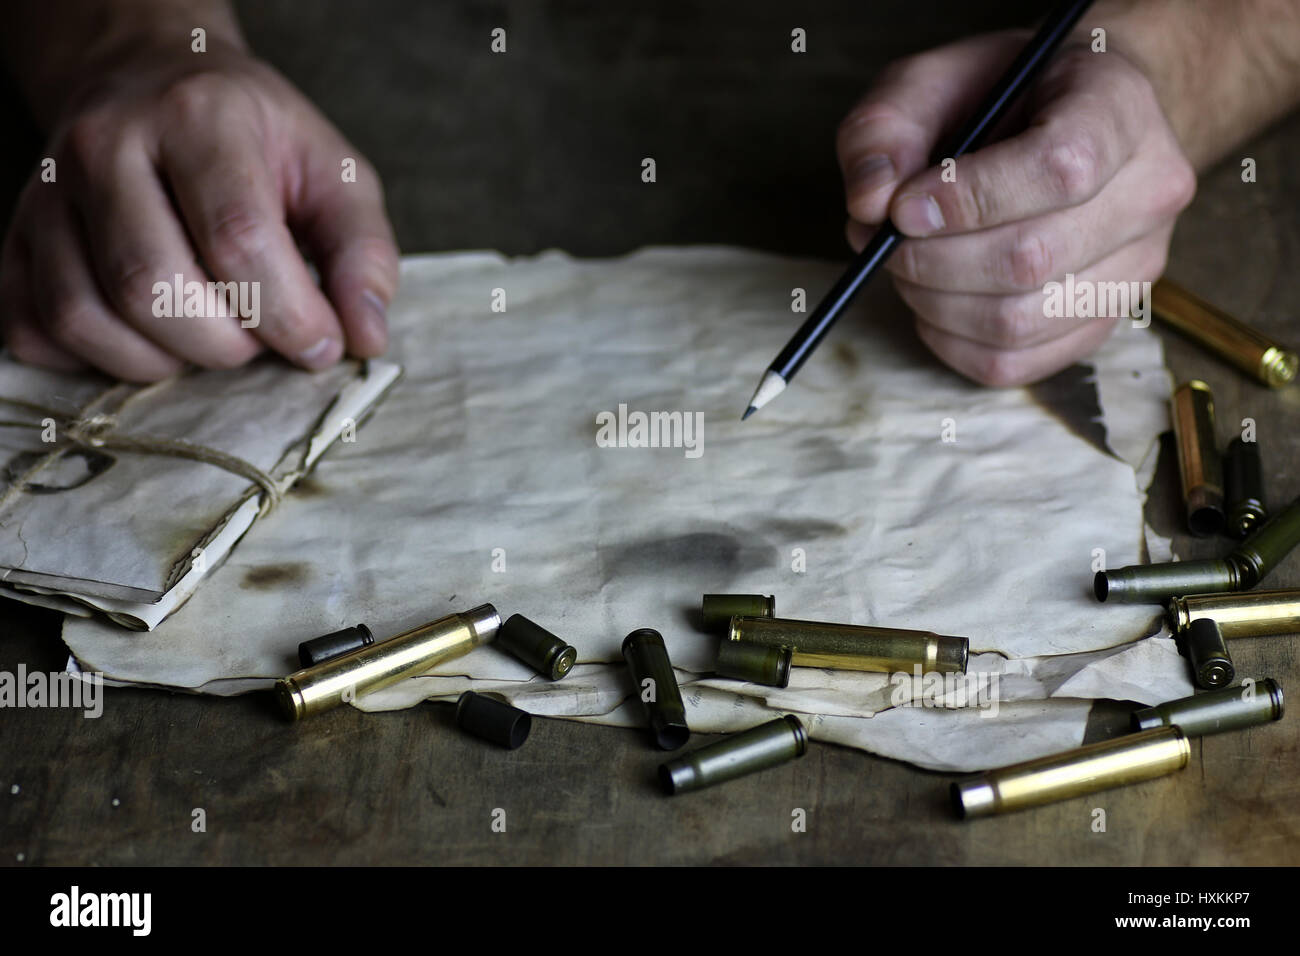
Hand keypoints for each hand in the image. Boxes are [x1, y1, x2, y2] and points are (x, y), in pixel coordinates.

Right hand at [1, 38, 398, 380]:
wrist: (152, 79)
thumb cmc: (256, 140)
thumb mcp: (332, 174)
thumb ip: (362, 252)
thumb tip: (365, 337)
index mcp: (199, 118)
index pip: (237, 239)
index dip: (288, 315)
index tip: (322, 344)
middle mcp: (107, 146)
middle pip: (152, 286)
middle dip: (224, 344)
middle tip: (260, 338)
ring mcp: (48, 192)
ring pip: (85, 315)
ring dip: (162, 362)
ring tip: (210, 340)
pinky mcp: (16, 235)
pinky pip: (34, 328)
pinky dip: (96, 360)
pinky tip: (149, 340)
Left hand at [837, 32, 1195, 385]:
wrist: (1067, 121)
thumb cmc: (998, 97)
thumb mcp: (931, 81)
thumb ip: (886, 129)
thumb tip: (870, 204)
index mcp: (1119, 107)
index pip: (1060, 169)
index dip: (968, 199)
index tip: (903, 208)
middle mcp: (1149, 190)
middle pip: (1032, 258)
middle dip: (932, 260)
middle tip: (887, 243)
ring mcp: (1138, 264)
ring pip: (1020, 321)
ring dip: (935, 305)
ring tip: (906, 267)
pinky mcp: (1103, 320)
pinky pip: (1016, 363)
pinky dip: (952, 343)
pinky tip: (932, 303)